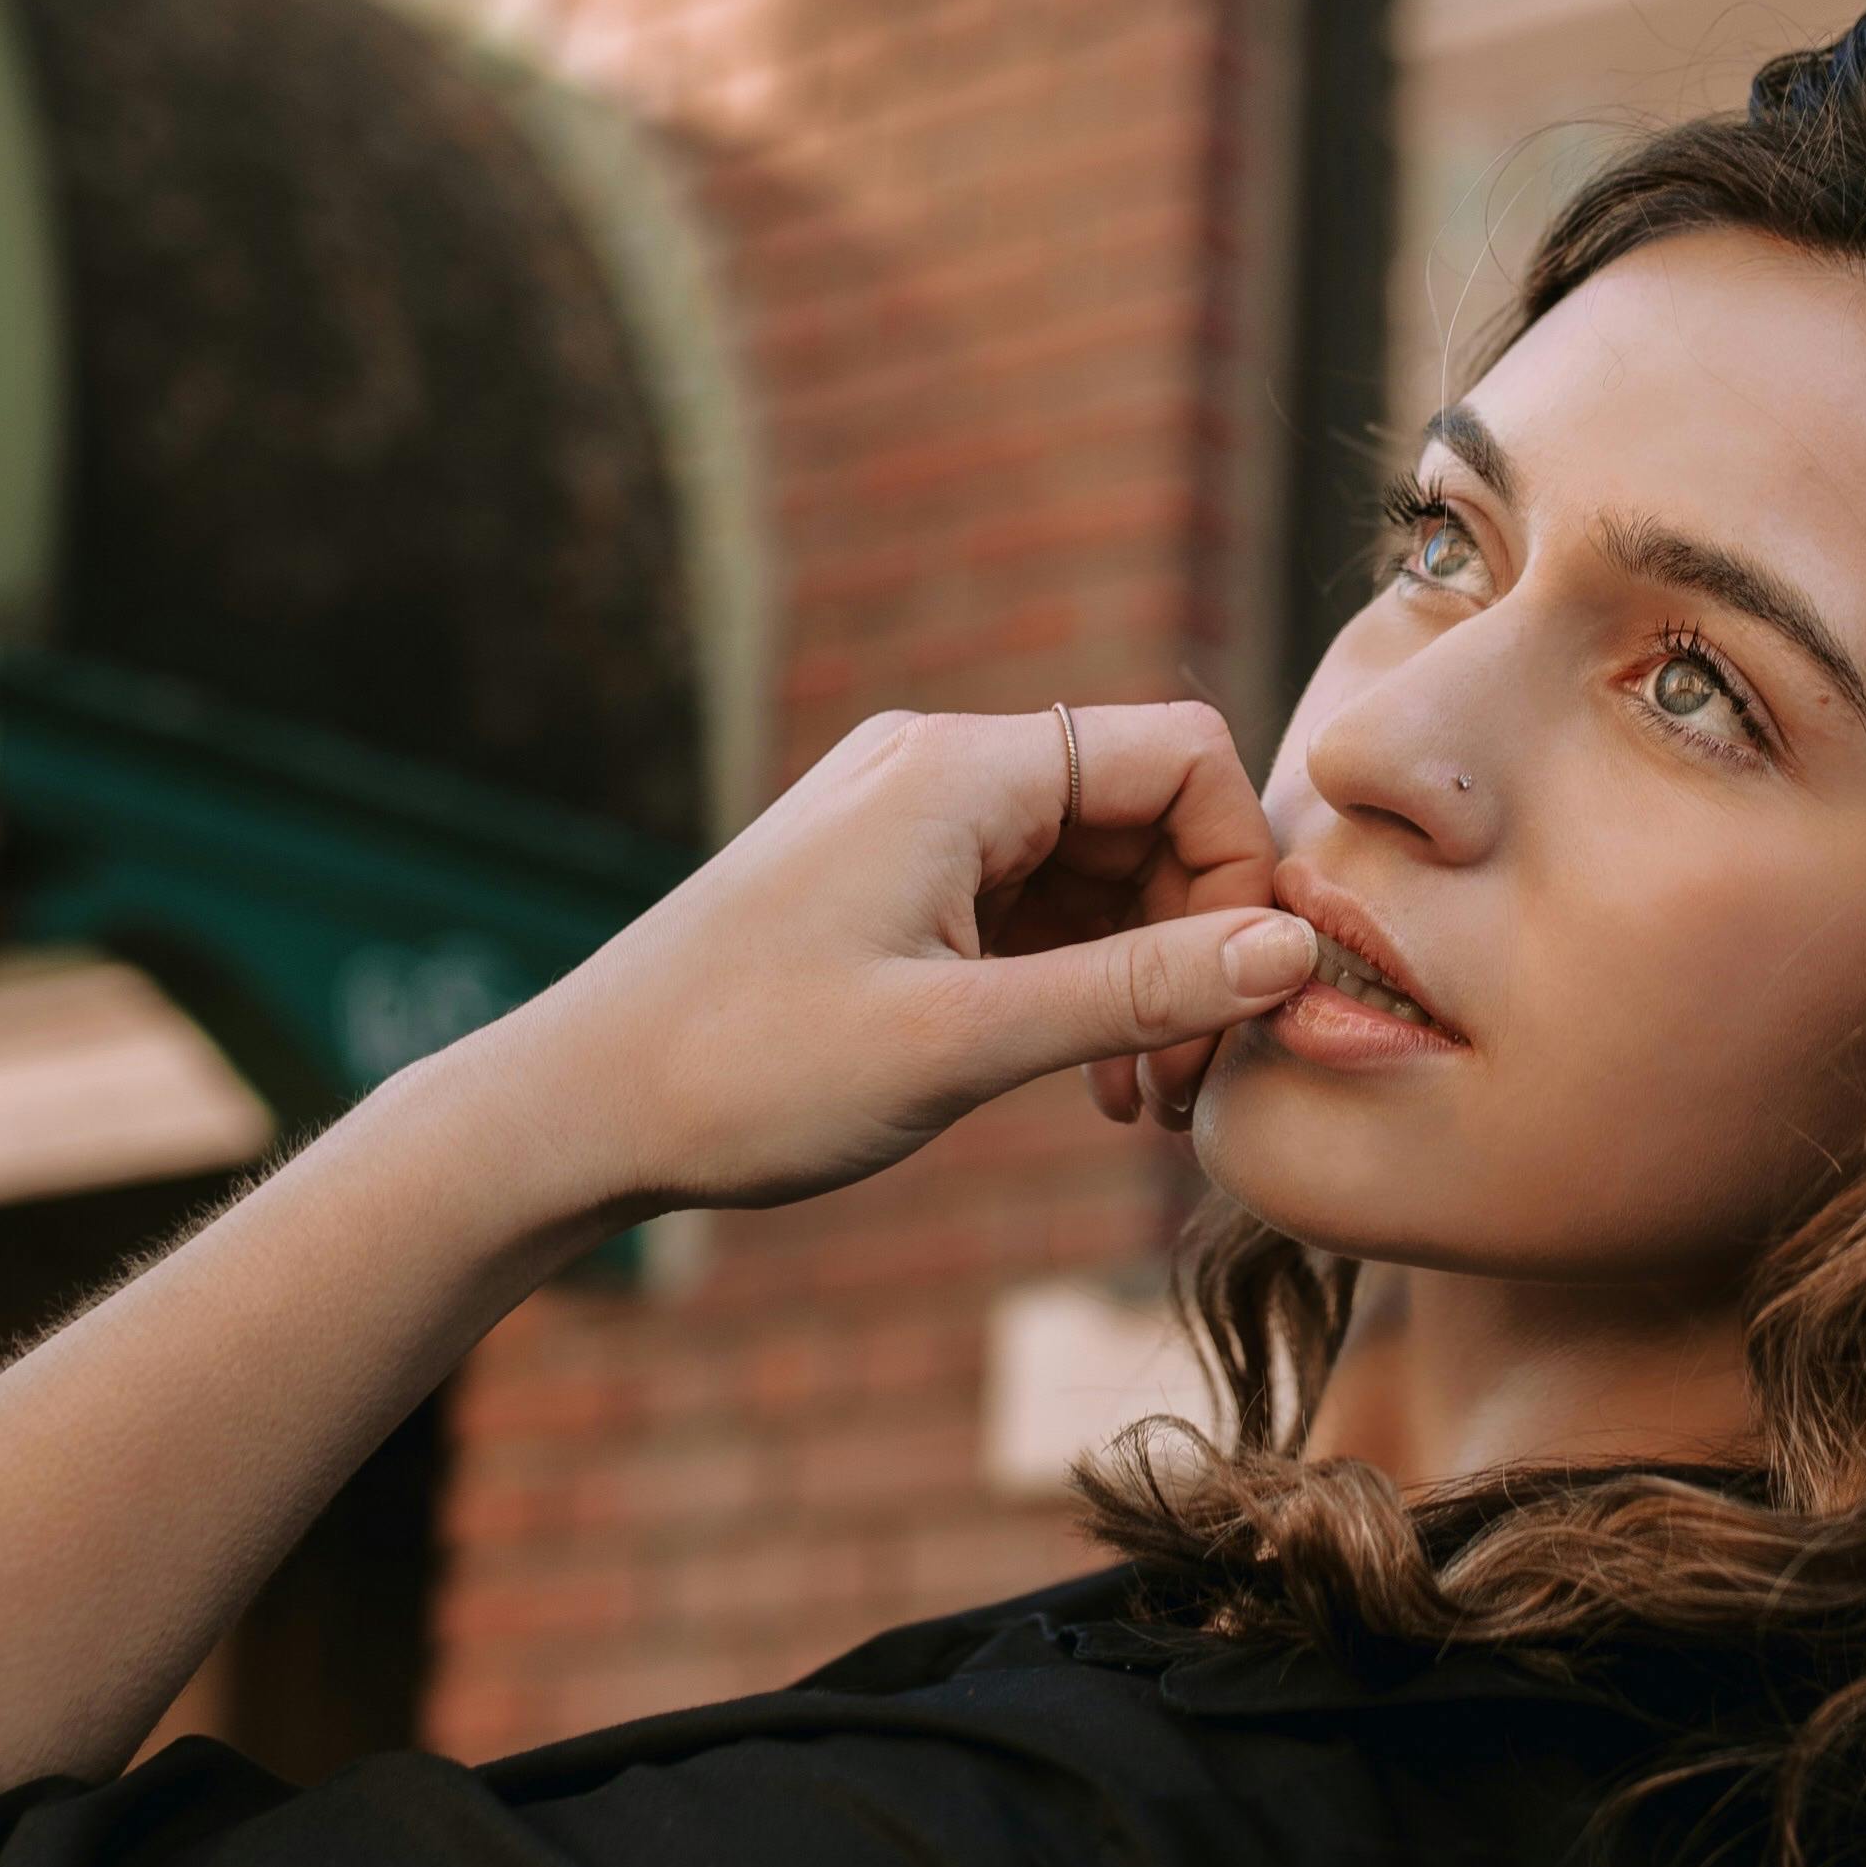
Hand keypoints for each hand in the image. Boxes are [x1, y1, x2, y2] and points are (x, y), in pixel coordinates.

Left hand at [464, 702, 1314, 1215]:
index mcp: (960, 771)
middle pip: (1143, 812)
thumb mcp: (961, 1042)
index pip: (1179, 755)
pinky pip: (1026, 904)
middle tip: (1185, 1082)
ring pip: (1090, 867)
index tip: (1236, 1000)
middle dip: (1191, 938)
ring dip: (1137, 973)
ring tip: (1137, 1101)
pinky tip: (1081, 1081)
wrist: (575, 1110)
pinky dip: (1071, 980)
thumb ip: (1138, 991)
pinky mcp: (885, 879)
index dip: (1237, 870)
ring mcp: (908, 822)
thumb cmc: (746, 1072)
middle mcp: (938, 768)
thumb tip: (1290, 951)